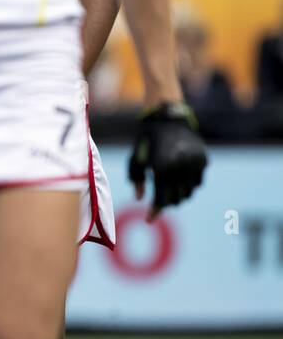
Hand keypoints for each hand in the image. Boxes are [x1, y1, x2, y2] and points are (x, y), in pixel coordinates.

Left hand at [128, 102, 207, 219]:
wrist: (168, 119)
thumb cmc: (146, 140)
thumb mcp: (135, 159)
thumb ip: (136, 179)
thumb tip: (141, 199)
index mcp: (161, 168)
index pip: (161, 199)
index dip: (155, 211)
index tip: (149, 219)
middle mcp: (179, 167)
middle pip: (177, 199)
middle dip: (167, 202)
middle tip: (160, 199)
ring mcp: (194, 164)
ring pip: (189, 193)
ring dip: (180, 194)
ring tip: (170, 187)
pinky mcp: (203, 160)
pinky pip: (198, 182)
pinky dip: (189, 184)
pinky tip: (180, 177)